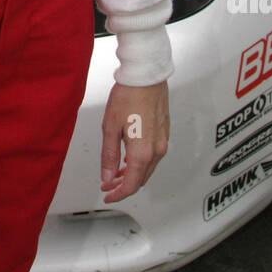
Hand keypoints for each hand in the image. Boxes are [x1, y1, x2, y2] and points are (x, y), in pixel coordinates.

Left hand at [100, 80, 168, 201]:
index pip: (131, 185)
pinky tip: (129, 158)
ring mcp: (162, 141)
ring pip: (148, 168)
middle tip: (107, 184)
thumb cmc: (128, 96)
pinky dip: (140, 163)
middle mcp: (156, 150)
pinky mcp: (164, 132)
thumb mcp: (110, 128)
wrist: (146, 76)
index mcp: (142, 152)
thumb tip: (107, 175)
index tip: (108, 195)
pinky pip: (153, 156)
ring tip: (115, 172)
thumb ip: (109, 155)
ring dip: (132, 174)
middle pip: (141, 179)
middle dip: (123, 185)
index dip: (118, 194)